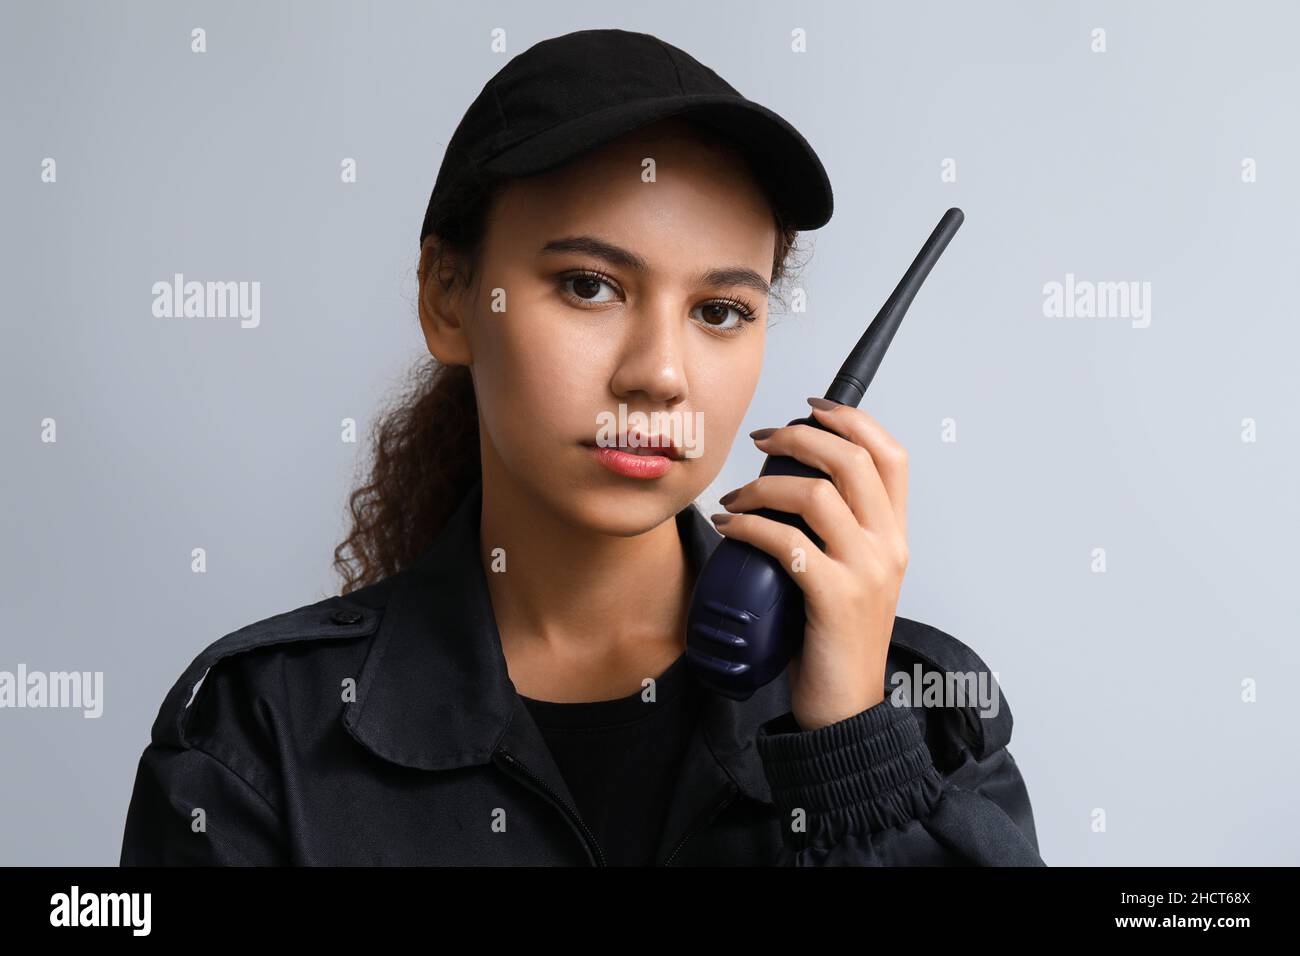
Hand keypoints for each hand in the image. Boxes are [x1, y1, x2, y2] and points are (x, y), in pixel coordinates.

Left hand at [710, 397, 909, 730]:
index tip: (811, 407)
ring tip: (736, 495)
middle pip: (853, 461)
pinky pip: (789, 543)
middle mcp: (890, 547)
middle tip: (761, 440)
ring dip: (765, 484)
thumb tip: (785, 485)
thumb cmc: (832, 639)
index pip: (891, 455)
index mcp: (895, 536)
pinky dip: (751, 526)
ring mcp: (867, 572)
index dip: (853, 419)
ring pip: (818, 494)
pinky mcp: (837, 598)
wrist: (844, 708)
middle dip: (801, 436)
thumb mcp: (847, 574)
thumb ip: (833, 533)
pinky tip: (730, 526)